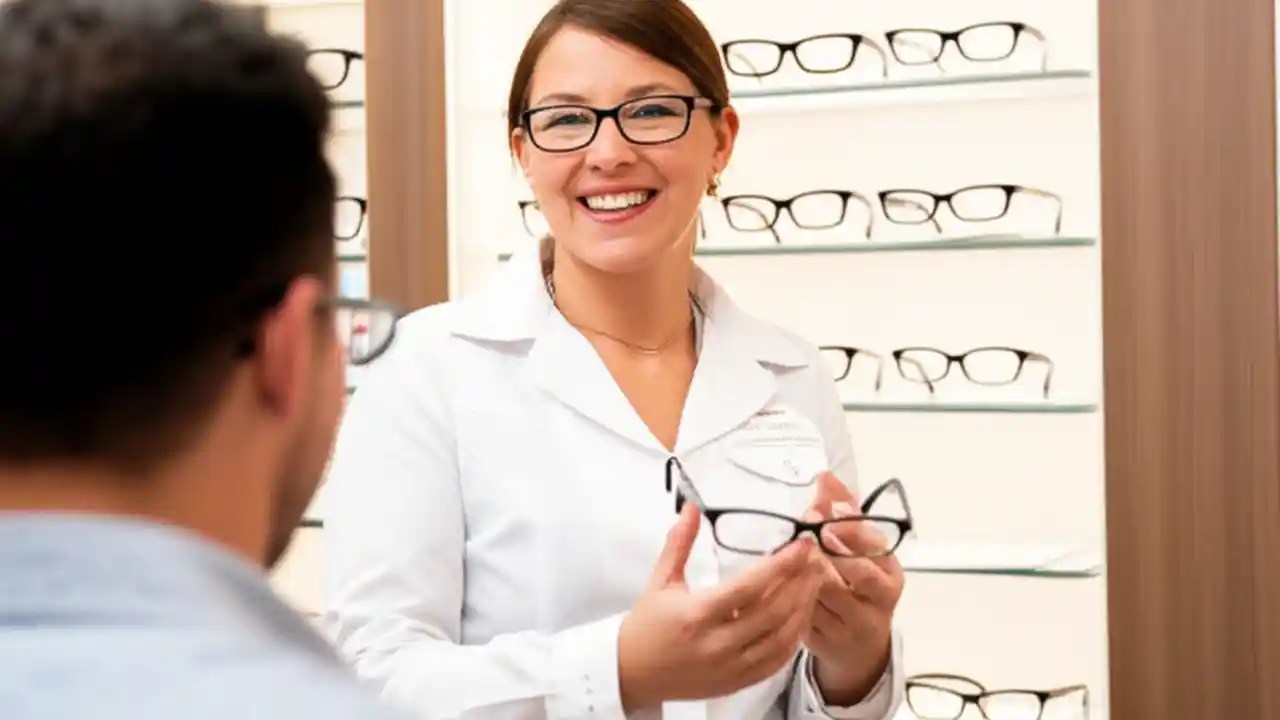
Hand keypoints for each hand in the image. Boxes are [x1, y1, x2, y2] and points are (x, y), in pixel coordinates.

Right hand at [618, 502, 824, 712]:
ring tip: (815, 582)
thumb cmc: (647, 625)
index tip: (802, 546)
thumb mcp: (661, 580)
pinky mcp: (737, 682)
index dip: (781, 565)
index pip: (750, 587)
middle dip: (801, 582)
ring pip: (781, 638)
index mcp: (698, 614)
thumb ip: (679, 543)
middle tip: (817, 558)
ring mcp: (730, 666)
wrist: (633, 672)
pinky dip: (794, 638)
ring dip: (804, 608)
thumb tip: (691, 508)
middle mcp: (718, 643)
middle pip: (774, 612)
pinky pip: (776, 662)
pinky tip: (802, 616)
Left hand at [803, 473, 904, 705]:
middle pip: (851, 571)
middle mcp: (880, 600)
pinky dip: (789, 594)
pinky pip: (803, 614)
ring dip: (802, 570)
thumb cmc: (858, 582)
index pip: (873, 546)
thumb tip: (826, 476)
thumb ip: (843, 510)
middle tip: (801, 533)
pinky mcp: (827, 642)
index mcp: (891, 572)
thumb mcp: (859, 548)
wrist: (859, 644)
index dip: (845, 528)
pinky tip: (777, 579)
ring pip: (824, 593)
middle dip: (824, 549)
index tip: (816, 513)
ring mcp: (855, 624)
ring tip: (786, 552)